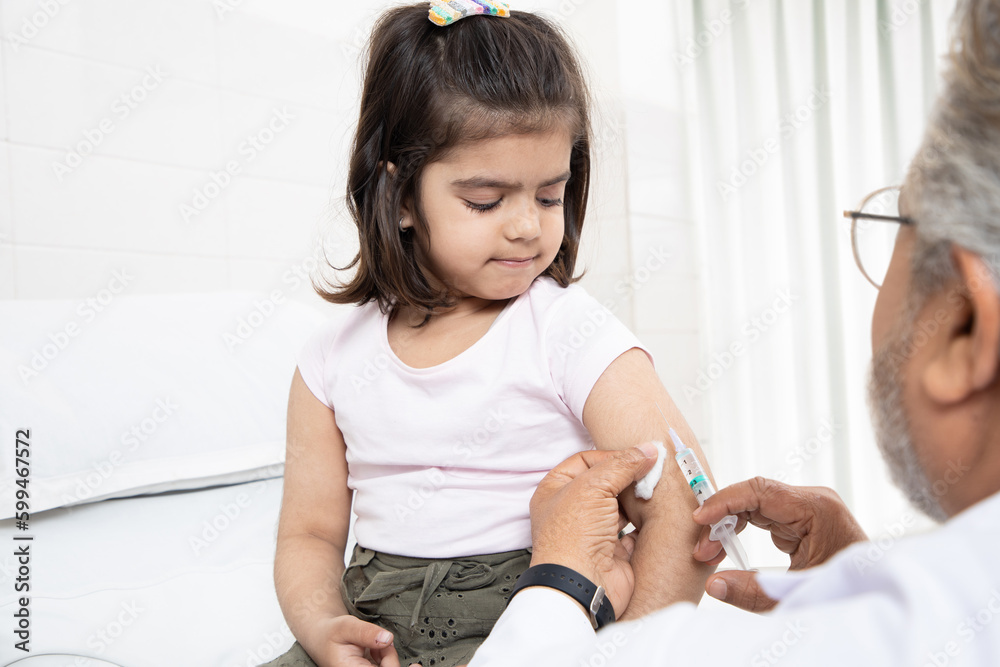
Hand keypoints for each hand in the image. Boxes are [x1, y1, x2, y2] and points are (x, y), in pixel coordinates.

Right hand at [303, 615, 400, 666]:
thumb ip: (366, 633)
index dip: (391, 661)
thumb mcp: (346, 626)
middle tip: (382, 640)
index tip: (390, 648)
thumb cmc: (332, 632)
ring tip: (374, 643)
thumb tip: (388, 639)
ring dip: (388, 655)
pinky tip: (375, 650)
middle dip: (390, 655)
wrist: (322, 638)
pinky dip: (386, 657)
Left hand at [528, 444, 658, 616]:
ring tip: (654, 490)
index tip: (636, 455)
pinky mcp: (612, 552)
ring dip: (637, 499)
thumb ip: (622, 465)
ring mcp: (592, 532)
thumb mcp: (594, 486)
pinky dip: (645, 523)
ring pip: (620, 507)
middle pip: (605, 483)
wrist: (581, 585)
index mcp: (556, 490)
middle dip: (628, 477)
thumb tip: (647, 450)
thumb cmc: (572, 537)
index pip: (585, 460)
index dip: (610, 456)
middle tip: (651, 470)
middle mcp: (572, 510)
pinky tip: (656, 513)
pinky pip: (633, 531)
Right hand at [691, 477, 866, 612]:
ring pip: (754, 506)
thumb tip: (713, 585)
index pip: (759, 492)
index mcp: (817, 509)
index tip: (700, 518)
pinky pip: (762, 518)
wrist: (878, 599)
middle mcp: (812, 502)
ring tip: (710, 553)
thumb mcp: (799, 595)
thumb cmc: (849, 593)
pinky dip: (742, 531)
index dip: (725, 502)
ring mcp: (806, 510)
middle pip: (753, 497)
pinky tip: (726, 548)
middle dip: (722, 520)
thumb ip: (754, 591)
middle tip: (702, 550)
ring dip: (729, 526)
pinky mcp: (801, 522)